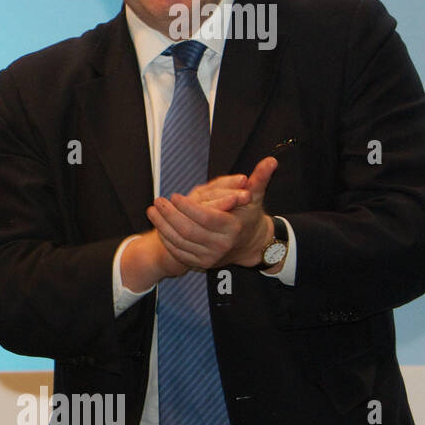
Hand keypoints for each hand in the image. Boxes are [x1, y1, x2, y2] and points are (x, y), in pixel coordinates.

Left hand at [147, 157, 277, 270]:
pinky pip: (179, 252)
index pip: (205, 217)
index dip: (187, 207)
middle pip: (188, 230)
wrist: (250, 245)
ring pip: (180, 242)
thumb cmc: (248, 215)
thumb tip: (271, 160)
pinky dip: (167, 239)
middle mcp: (221, 245)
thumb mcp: (255, 196)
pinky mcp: (202, 263)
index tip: (174, 195)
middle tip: (157, 201)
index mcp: (232, 228)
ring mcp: (211, 257)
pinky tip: (159, 226)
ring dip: (163, 226)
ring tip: (152, 211)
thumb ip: (260, 178)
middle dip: (170, 215)